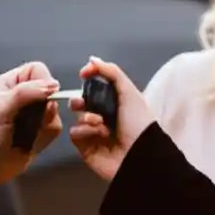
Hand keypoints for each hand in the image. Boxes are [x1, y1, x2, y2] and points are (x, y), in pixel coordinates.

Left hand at [0, 61, 63, 194]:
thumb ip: (24, 93)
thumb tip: (52, 85)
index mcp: (10, 84)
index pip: (37, 70)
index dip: (43, 81)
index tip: (43, 96)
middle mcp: (23, 97)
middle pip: (51, 91)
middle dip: (44, 107)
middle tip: (29, 120)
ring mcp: (32, 115)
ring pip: (55, 111)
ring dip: (44, 124)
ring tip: (24, 134)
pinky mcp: (39, 133)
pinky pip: (54, 128)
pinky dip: (45, 137)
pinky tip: (28, 143)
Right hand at [69, 56, 155, 181]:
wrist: (139, 155)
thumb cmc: (139, 123)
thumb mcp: (129, 92)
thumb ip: (111, 73)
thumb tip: (92, 59)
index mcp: (114, 102)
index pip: (95, 86)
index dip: (88, 78)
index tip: (84, 73)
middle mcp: (102, 116)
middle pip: (80, 101)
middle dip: (80, 99)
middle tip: (84, 102)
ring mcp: (93, 132)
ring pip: (76, 117)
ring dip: (87, 117)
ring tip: (100, 124)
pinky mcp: (85, 147)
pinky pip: (75, 132)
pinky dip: (85, 131)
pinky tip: (98, 135)